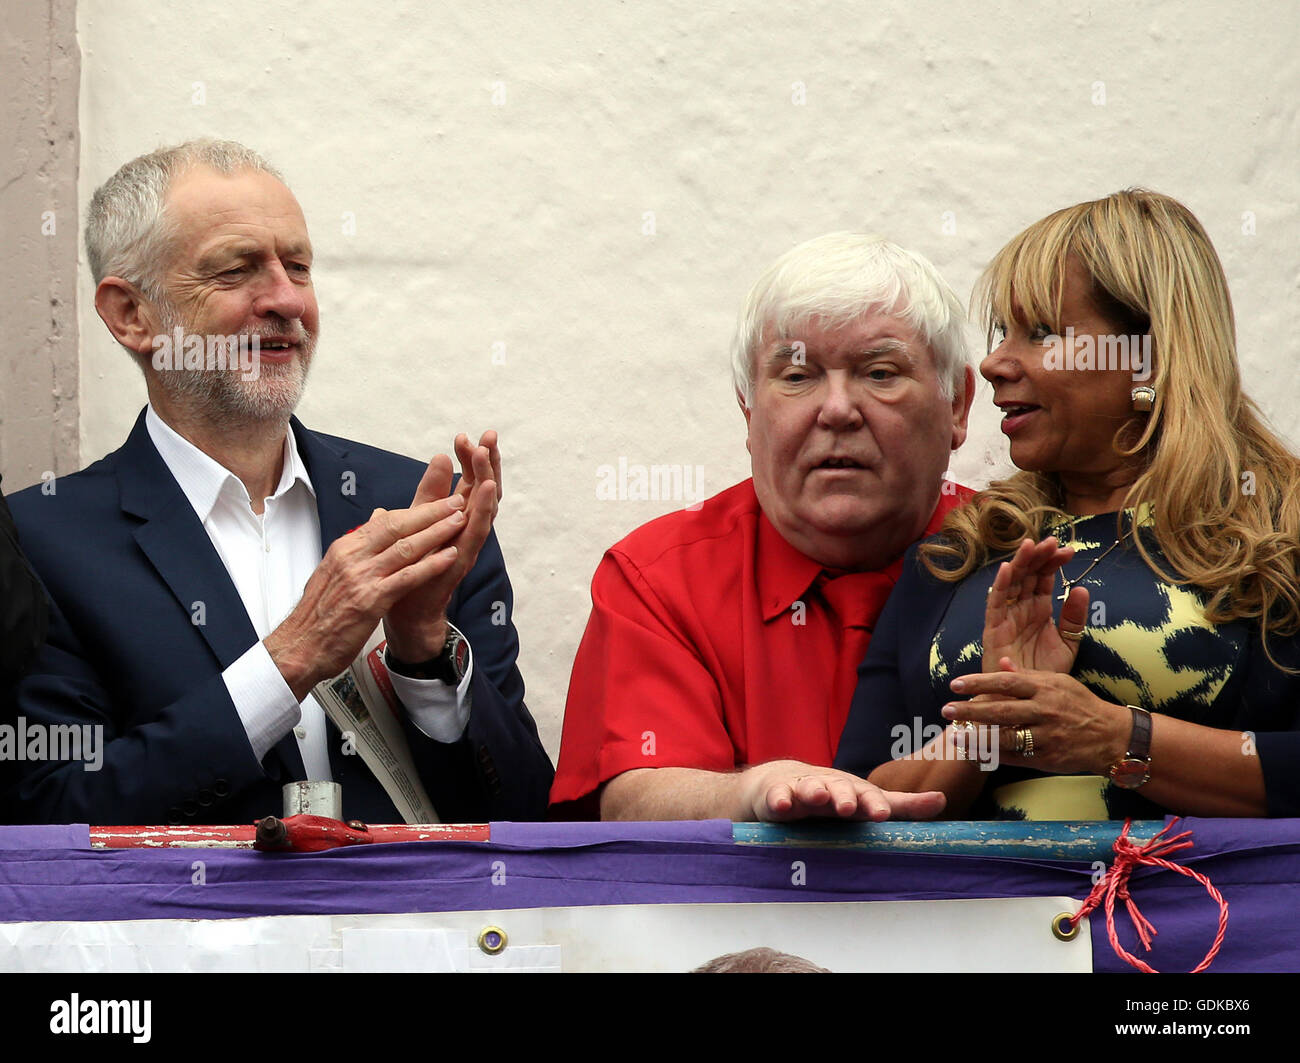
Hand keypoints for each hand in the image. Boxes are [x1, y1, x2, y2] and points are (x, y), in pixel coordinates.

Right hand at [266, 497, 467, 698]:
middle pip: (397, 526)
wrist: (300, 646)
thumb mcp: (335, 570)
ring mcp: (361, 577)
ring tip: (459, 521)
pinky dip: (431, 565)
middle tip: (456, 502)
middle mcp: (352, 557)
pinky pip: (407, 578)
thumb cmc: (319, 613)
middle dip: (430, 512)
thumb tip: (377, 517)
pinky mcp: (370, 600)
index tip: (437, 502)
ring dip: (436, 533)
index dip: (415, 511)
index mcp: (344, 548)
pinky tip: (450, 557)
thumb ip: (359, 545)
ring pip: (405, 547)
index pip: (384, 520)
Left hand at [382, 439, 499, 660]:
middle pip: (485, 488)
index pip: (469, 481)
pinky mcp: (464, 556)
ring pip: (486, 505)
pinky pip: (479, 529)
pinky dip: (484, 508)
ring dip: (488, 478)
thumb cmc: (412, 565)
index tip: (464, 436)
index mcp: (456, 516)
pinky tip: (487, 488)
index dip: (470, 459)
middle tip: (489, 435)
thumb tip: (439, 459)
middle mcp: (467, 527)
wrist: (406, 608)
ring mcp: (468, 541)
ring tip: (487, 453)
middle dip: (488, 462)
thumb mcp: (417, 519)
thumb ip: (430, 493)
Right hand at [739, 760, 946, 821]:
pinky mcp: (777, 794)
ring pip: (808, 788)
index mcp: (853, 792)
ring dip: (813, 791)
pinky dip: (779, 799)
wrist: (782, 783)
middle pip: (838, 789)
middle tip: (848, 807)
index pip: (867, 797)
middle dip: (844, 797)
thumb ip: (902, 805)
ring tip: (816, 797)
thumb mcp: (866, 801)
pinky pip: (777, 796)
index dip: (874, 804)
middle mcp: (830, 787)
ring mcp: (802, 789)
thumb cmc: (832, 797)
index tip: (881, 815)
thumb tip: (943, 800)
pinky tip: (782, 805)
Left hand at [944, 669, 1130, 775]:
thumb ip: (1026, 675)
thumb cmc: (1079, 704)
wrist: (1111, 736)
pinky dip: (994, 756)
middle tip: (946, 711)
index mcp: (1044, 687)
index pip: (1006, 682)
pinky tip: (976, 754)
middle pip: (1001, 710)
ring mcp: (1047, 736)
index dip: (979, 683)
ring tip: (955, 736)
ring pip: (1006, 737)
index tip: (955, 685)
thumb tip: (1000, 661)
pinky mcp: (1048, 758)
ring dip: (978, 738)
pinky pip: (1016, 757)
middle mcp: (1044, 710)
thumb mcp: (1058, 682)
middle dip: (971, 711)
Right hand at [983, 536, 1089, 673]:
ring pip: (1010, 583)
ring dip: (1019, 563)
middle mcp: (1021, 608)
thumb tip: (1081, 589)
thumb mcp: (1067, 644)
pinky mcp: (993, 630)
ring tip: (1030, 545)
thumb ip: (1073, 618)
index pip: (1044, 577)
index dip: (1054, 562)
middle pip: (1027, 574)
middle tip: (1052, 542)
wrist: (1027, 702)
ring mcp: (1006, 617)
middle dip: (1038, 557)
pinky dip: (998, 586)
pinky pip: (994, 605)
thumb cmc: (1044, 673)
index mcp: (1038, 609)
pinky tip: (1005, 569)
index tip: (1069, 550)